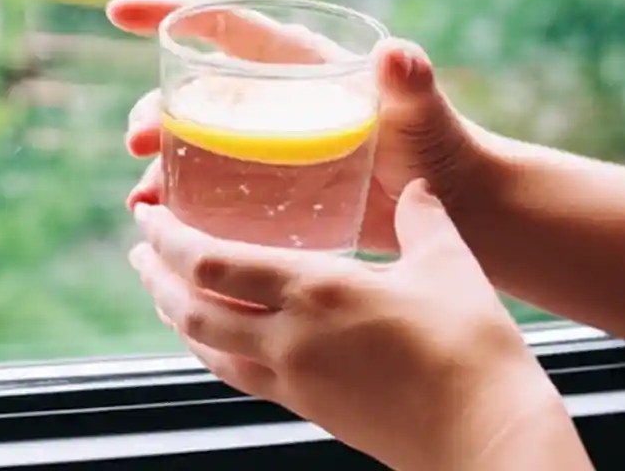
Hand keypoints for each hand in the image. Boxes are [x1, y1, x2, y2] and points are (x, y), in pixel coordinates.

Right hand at [107, 0, 498, 251]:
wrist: (451, 205)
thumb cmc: (440, 149)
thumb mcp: (421, 114)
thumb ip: (411, 84)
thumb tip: (396, 54)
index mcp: (300, 64)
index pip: (225, 26)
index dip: (171, 15)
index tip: (118, 15)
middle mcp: (275, 98)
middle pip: (198, 92)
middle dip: (156, 108)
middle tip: (139, 139)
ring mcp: (268, 143)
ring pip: (195, 142)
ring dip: (160, 162)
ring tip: (142, 196)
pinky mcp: (268, 186)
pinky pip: (211, 187)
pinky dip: (180, 201)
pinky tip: (160, 220)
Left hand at [129, 181, 582, 469]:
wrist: (484, 437)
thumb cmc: (473, 348)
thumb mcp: (448, 264)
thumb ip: (423, 218)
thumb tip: (416, 187)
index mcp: (314, 290)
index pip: (209, 261)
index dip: (167, 238)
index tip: (147, 215)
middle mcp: (288, 337)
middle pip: (190, 306)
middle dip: (156, 275)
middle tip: (140, 249)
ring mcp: (292, 378)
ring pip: (205, 346)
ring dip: (173, 313)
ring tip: (160, 290)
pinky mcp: (305, 408)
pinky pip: (235, 374)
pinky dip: (208, 350)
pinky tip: (211, 340)